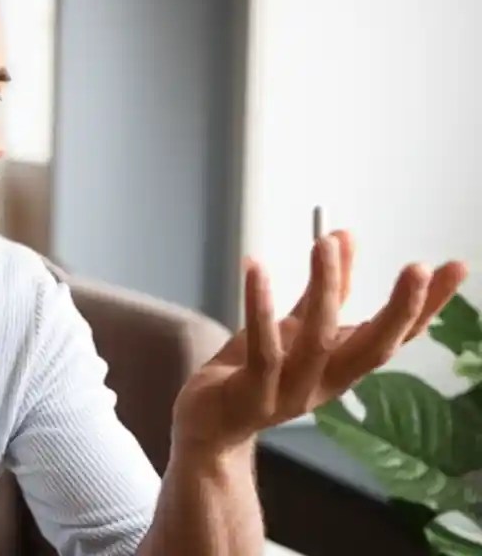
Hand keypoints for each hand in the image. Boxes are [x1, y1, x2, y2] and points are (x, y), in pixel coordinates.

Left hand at [172, 230, 468, 455]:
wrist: (207, 427)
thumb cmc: (252, 373)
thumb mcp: (293, 328)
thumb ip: (323, 290)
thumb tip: (345, 236)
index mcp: (342, 367)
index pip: (396, 336)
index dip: (428, 305)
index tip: (457, 267)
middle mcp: (325, 383)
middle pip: (373, 348)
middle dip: (399, 310)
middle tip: (417, 268)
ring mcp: (290, 392)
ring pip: (316, 339)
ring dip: (324, 289)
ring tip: (324, 243)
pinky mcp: (252, 392)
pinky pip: (262, 347)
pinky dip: (260, 307)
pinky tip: (257, 269)